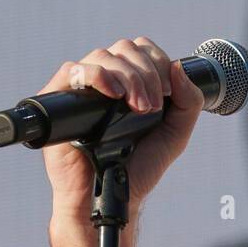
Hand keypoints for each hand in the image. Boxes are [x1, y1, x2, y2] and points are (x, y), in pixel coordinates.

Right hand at [39, 37, 204, 215]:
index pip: (142, 50)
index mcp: (130, 83)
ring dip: (126, 77)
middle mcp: (106, 82)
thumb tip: (179, 66)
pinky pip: (72, 70)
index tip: (166, 96)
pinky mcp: (59, 100)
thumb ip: (188, 103)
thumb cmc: (139, 168)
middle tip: (150, 107)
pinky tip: (112, 93)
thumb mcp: (175, 135)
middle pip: (124, 50)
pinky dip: (96, 75)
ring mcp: (82, 89)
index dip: (157, 64)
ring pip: (102, 56)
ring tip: (136, 108)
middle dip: (145, 74)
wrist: (112, 197)